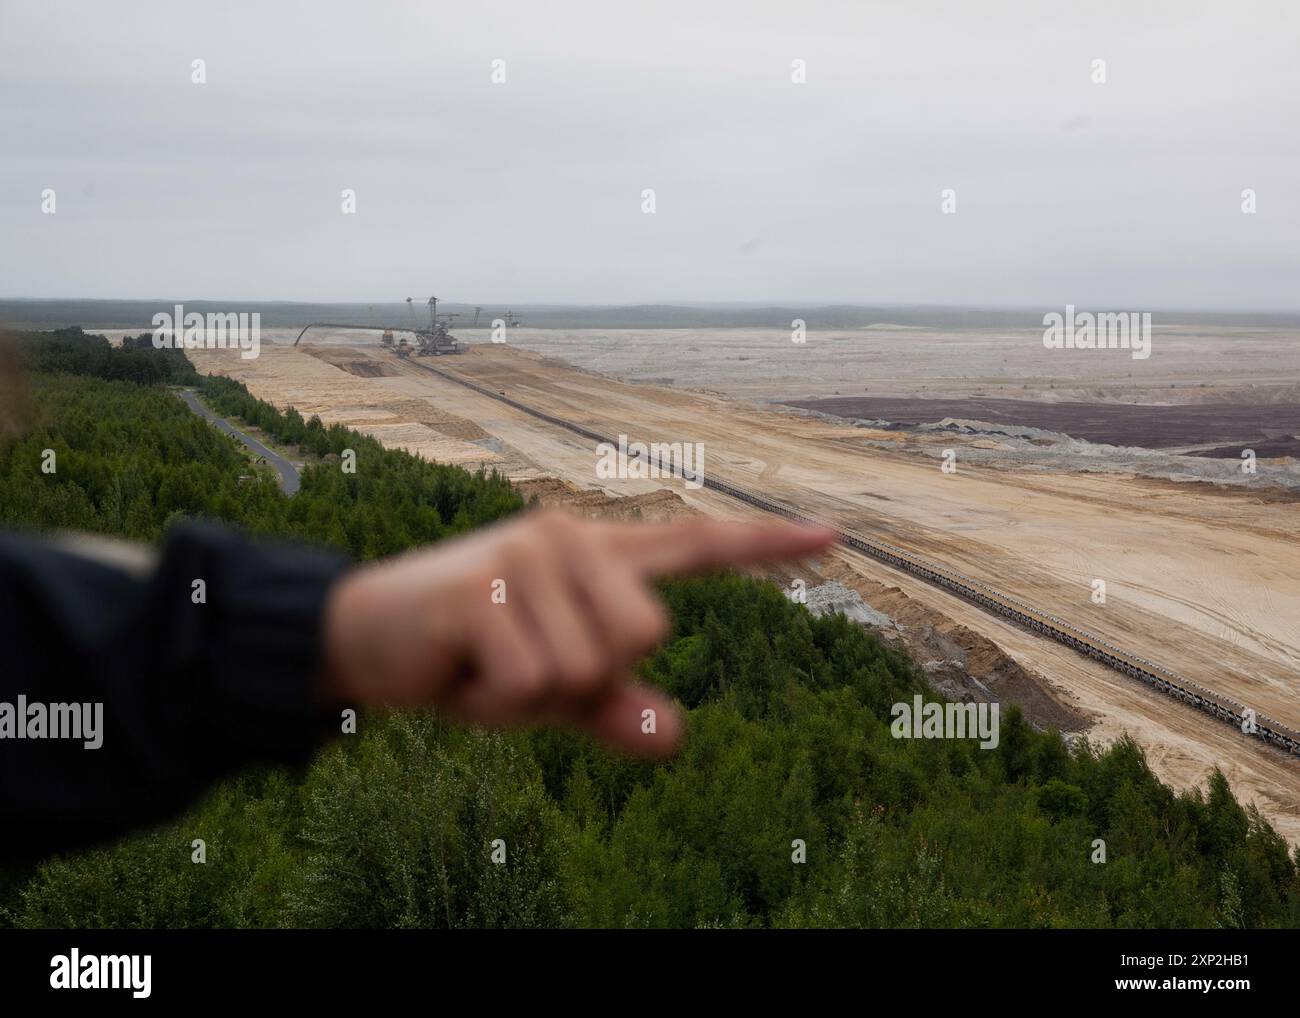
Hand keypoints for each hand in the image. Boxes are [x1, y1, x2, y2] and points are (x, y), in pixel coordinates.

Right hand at [320, 510, 832, 755]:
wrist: (367, 638)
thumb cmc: (472, 658)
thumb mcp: (553, 693)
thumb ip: (615, 711)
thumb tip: (675, 735)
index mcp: (599, 554)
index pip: (697, 544)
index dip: (767, 545)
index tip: (834, 536)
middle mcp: (571, 538)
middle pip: (646, 633)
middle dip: (587, 676)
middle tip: (523, 662)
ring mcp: (527, 556)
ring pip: (588, 666)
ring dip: (533, 696)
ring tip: (488, 664)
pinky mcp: (483, 588)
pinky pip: (534, 682)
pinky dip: (498, 704)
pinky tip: (461, 670)